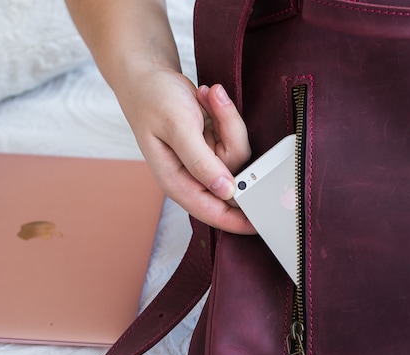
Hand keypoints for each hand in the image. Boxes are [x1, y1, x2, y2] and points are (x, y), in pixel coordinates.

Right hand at [118, 67, 253, 233]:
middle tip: (216, 104)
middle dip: (230, 136)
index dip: (238, 221)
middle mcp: (193, 175)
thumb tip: (226, 192)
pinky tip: (206, 98)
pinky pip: (234, 136)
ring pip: (238, 153)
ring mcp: (205, 160)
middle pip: (234, 176)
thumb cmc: (152, 100)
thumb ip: (201, 162)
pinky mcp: (214, 145)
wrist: (147, 76)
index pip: (213, 212)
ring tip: (206, 96)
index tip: (262, 223)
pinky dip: (225, 114)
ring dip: (227, 119)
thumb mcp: (178, 128)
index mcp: (177, 181)